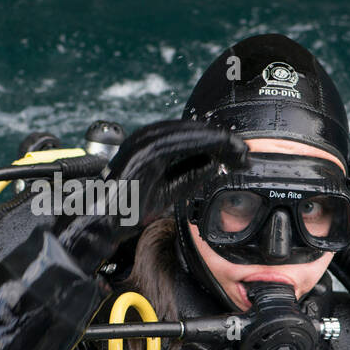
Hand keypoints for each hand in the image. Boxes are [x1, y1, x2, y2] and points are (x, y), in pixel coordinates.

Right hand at [58, 121, 248, 271]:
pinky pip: (177, 140)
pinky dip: (200, 141)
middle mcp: (146, 138)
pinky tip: (219, 146)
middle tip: (244, 150)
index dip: (216, 142)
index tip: (238, 153)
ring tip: (236, 148)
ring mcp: (143, 142)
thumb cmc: (130, 208)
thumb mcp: (170, 189)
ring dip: (215, 138)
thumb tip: (217, 163)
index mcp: (151, 146)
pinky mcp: (143, 150)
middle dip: (221, 138)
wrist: (105, 219)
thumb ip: (191, 174)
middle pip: (191, 130)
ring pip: (187, 131)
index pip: (189, 136)